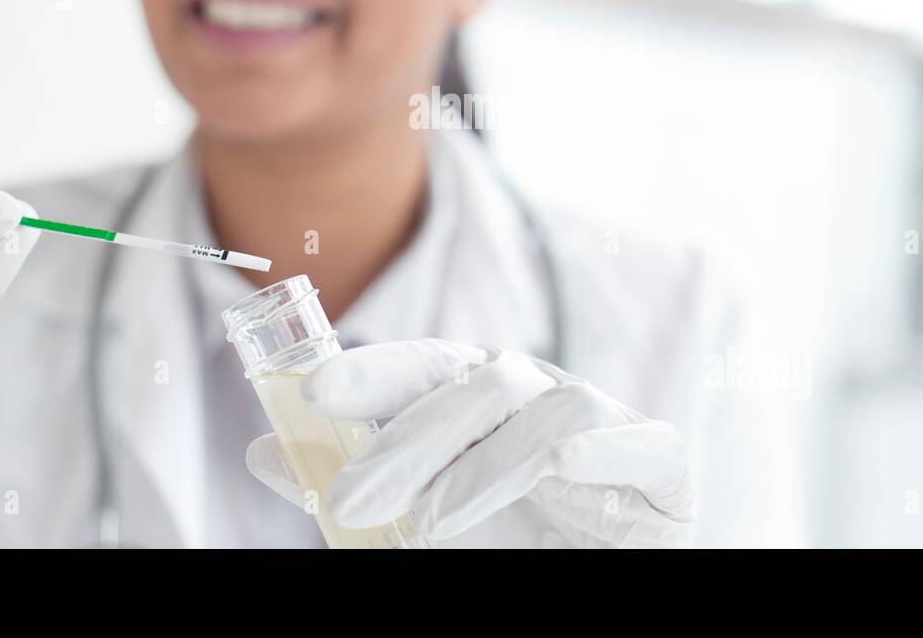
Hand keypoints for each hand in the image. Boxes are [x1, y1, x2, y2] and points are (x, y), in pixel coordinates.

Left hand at [245, 339, 694, 547]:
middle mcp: (535, 392)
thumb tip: (262, 450)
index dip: (372, 371)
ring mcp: (601, 420)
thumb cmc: (513, 533)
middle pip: (474, 386)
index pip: (424, 366)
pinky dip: (603, 447)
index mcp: (478, 394)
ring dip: (486, 463)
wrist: (601, 557)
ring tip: (434, 522)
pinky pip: (638, 440)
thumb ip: (349, 480)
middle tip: (351, 499)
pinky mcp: (660, 462)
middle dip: (409, 439)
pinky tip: (566, 467)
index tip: (312, 391)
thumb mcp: (421, 511)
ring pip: (544, 410)